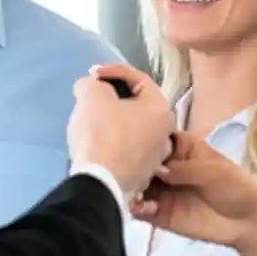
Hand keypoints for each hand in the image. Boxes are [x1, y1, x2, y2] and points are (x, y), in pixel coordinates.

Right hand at [68, 63, 173, 195]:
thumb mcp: (92, 95)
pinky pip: (126, 152)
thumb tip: (92, 87)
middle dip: (114, 99)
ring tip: (91, 123)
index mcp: (160, 110)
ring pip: (132, 131)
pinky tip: (95, 147)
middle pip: (138, 107)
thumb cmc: (101, 133)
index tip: (92, 75)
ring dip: (113, 124)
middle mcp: (165, 135)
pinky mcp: (141, 179)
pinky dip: (113, 145)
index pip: (139, 79)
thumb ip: (92, 84)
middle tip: (92, 99)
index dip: (113, 71)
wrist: (99, 184)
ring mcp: (155, 160)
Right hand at [132, 132, 256, 255]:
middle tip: (127, 167)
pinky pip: (139, 208)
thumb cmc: (235, 187)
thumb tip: (157, 169)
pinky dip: (135, 206)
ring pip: (134, 183)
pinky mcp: (157, 213)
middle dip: (131, 161)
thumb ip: (185, 170)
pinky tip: (141, 206)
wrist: (247, 224)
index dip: (142, 134)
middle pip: (139, 159)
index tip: (132, 137)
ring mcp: (159, 190)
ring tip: (132, 188)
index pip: (155, 136)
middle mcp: (165, 166)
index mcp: (180, 148)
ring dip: (129, 185)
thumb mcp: (214, 172)